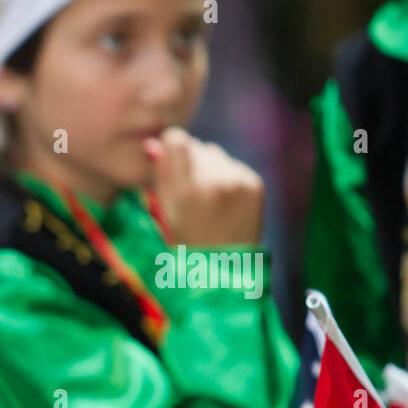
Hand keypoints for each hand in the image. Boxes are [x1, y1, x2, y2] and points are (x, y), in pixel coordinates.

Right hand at [144, 127, 264, 246]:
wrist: (225, 266)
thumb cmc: (186, 241)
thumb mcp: (165, 212)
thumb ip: (160, 176)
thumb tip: (153, 143)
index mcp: (187, 191)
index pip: (178, 140)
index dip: (171, 145)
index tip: (168, 154)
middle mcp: (215, 181)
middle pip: (196, 146)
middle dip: (189, 160)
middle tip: (188, 188)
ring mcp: (238, 181)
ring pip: (215, 153)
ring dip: (208, 167)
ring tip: (206, 196)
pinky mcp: (254, 183)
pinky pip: (233, 165)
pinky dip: (226, 177)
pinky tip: (223, 201)